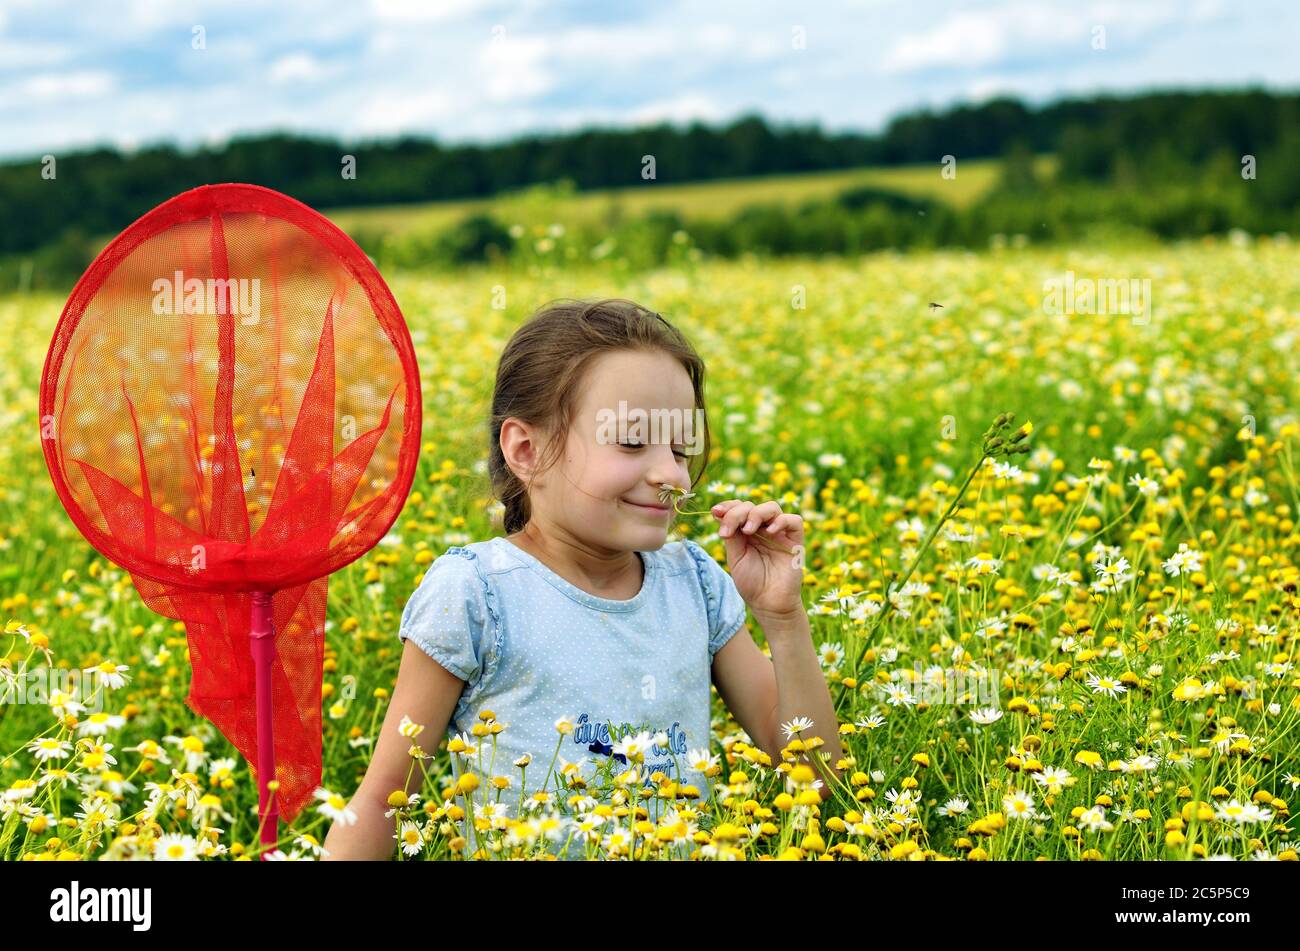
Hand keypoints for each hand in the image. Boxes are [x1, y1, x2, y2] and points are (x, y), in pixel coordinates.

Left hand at [711, 499, 804, 618]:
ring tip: (748, 530)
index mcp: (746, 531)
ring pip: (772, 508)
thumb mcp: (735, 557)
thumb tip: (719, 512)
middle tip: (728, 531)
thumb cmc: (751, 583)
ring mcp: (779, 534)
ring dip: (757, 514)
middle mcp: (762, 529)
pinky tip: (770, 532)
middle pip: (751, 505)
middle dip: (737, 513)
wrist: (768, 604)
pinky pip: (794, 520)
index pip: (738, 508)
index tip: (715, 511)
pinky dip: (781, 521)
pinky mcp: (795, 541)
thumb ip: (731, 535)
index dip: (727, 506)